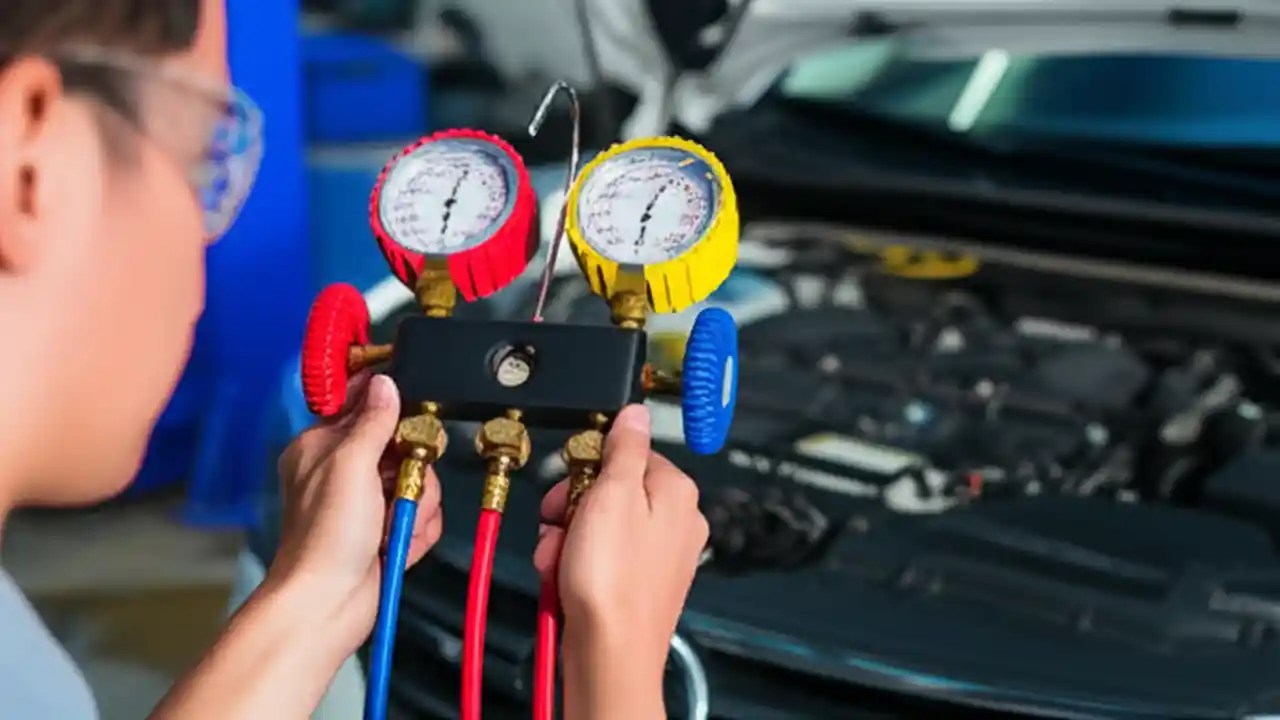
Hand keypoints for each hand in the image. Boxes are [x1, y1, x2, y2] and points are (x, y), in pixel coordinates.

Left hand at [270, 373, 443, 650]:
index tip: (409, 414)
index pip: (361, 404)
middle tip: (404, 485)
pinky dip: (418, 530)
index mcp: (322, 447)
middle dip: (413, 470)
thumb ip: (372, 421)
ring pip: (420, 481)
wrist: (330, 604)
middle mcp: (345, 471)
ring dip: (417, 505)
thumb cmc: (325, 536)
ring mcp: (369, 502)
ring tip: (396, 525)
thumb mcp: (350, 464)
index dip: (389, 407)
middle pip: (403, 444)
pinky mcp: (389, 530)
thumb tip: (385, 383)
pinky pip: (424, 515)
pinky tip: (400, 543)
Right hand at [534, 404, 708, 702]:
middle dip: (573, 505)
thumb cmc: (613, 580)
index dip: (589, 466)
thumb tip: (636, 412)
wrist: (609, 653)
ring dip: (567, 536)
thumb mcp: (613, 493)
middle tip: (558, 521)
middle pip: (612, 488)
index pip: (629, 452)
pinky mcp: (637, 584)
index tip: (568, 481)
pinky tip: (562, 575)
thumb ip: (625, 448)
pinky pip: (599, 557)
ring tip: (558, 557)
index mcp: (677, 492)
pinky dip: (574, 562)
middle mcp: (676, 522)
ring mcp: (657, 556)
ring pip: (599, 524)